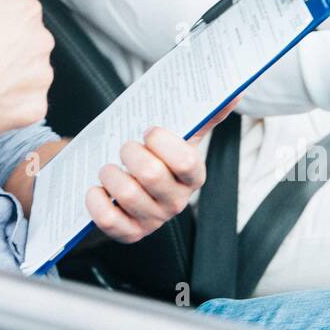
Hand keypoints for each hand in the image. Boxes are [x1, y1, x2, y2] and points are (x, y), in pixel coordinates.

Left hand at [82, 98, 239, 244]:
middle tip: (124, 148)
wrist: (129, 189)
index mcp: (193, 177)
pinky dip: (96, 200)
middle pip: (151, 175)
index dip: (161, 141)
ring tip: (109, 169)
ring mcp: (153, 220)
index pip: (185, 161)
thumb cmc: (155, 158)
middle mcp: (177, 202)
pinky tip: (96, 189)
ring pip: (126, 194)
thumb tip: (233, 95)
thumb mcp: (178, 138)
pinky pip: (108, 219)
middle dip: (130, 153)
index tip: (148, 131)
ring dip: (109, 174)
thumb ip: (203, 117)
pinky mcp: (129, 234)